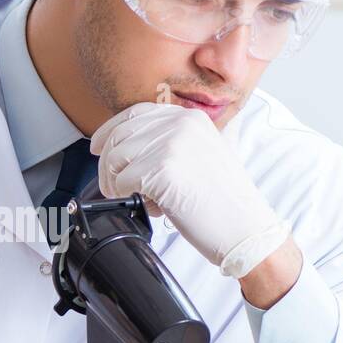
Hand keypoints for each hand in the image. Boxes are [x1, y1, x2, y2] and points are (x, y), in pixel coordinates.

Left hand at [90, 101, 289, 277]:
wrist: (244, 228)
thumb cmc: (223, 202)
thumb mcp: (198, 155)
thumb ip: (167, 143)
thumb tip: (123, 147)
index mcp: (188, 118)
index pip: (134, 114)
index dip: (109, 131)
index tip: (97, 147)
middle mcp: (178, 124)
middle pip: (119, 136)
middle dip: (108, 165)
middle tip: (113, 188)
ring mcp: (170, 144)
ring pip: (116, 159)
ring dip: (115, 184)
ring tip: (135, 199)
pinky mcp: (162, 169)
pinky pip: (123, 182)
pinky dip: (128, 198)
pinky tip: (151, 206)